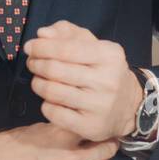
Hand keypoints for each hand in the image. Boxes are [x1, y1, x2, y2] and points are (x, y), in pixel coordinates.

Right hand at [0, 123, 119, 159]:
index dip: (101, 133)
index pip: (99, 131)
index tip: (101, 136)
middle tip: (97, 151)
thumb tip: (86, 130)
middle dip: (104, 150)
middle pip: (107, 152)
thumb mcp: (42, 127)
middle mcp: (71, 158)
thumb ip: (67, 130)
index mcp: (64, 135)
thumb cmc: (14, 146)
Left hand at [23, 19, 144, 142]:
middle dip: (36, 64)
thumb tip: (42, 34)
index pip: (66, 48)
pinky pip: (54, 114)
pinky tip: (50, 100)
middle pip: (55, 70)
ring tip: (38, 80)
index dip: (42, 47)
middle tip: (32, 63)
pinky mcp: (91, 126)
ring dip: (37, 83)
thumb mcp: (92, 45)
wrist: (129, 106)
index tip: (29, 47)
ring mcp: (99, 106)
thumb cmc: (104, 70)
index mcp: (109, 56)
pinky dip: (45, 105)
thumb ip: (67, 33)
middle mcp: (107, 81)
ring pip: (52, 92)